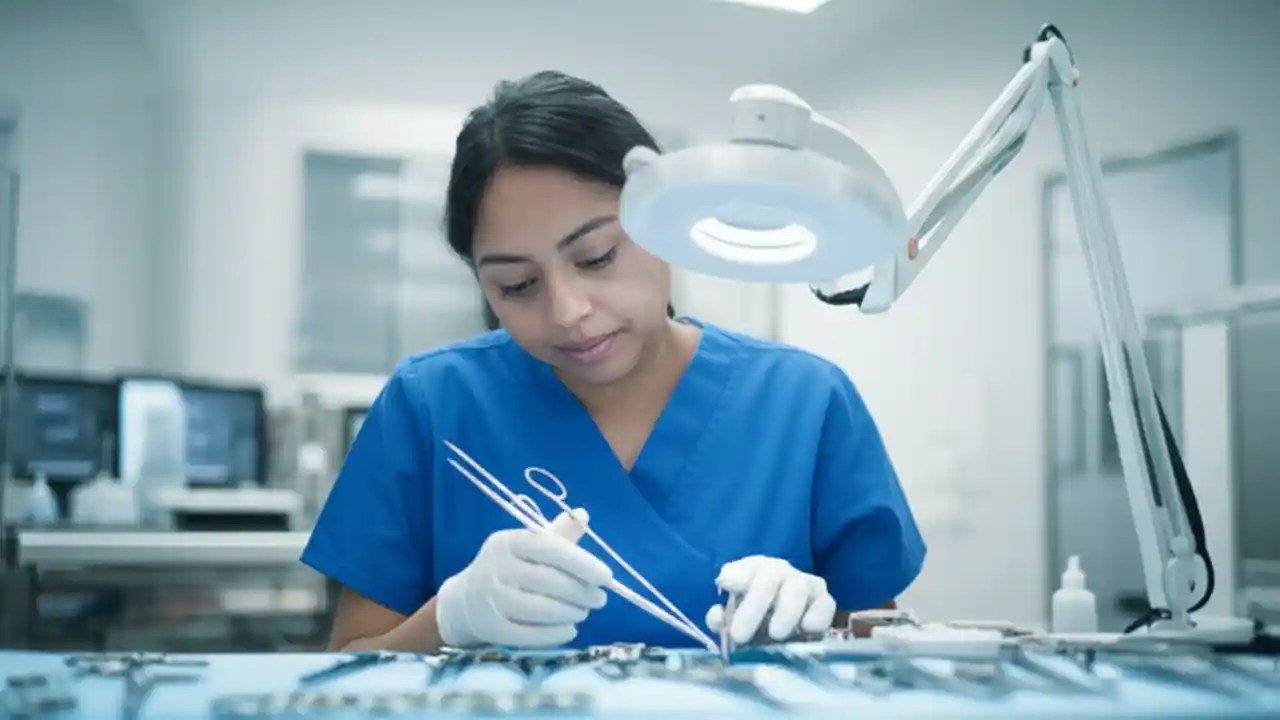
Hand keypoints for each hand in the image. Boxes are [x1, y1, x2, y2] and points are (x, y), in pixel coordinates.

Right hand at [435, 509, 611, 647]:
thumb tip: (583, 515)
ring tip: (584, 612)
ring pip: (542, 608)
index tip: (607, 577)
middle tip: (599, 599)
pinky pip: (530, 634)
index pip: (551, 549)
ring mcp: (490, 599)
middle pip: (549, 581)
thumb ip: (556, 535)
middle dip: (581, 592)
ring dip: (571, 612)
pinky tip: (570, 630)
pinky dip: (555, 633)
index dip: (583, 563)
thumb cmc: (506, 569)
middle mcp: (496, 567)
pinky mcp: (490, 627)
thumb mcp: (526, 547)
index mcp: (508, 541)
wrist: (463, 602)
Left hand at [705, 556, 835, 643]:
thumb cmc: (755, 621)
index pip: (741, 569)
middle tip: (740, 635)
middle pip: (767, 581)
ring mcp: (803, 584)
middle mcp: (777, 572)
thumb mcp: (734, 620)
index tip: (726, 585)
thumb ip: (721, 620)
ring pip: (796, 589)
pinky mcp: (824, 601)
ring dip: (785, 612)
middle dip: (753, 608)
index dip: (735, 575)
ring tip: (775, 634)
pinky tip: (806, 628)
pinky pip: (825, 604)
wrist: (790, 628)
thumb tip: (718, 618)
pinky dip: (817, 615)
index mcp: (750, 572)